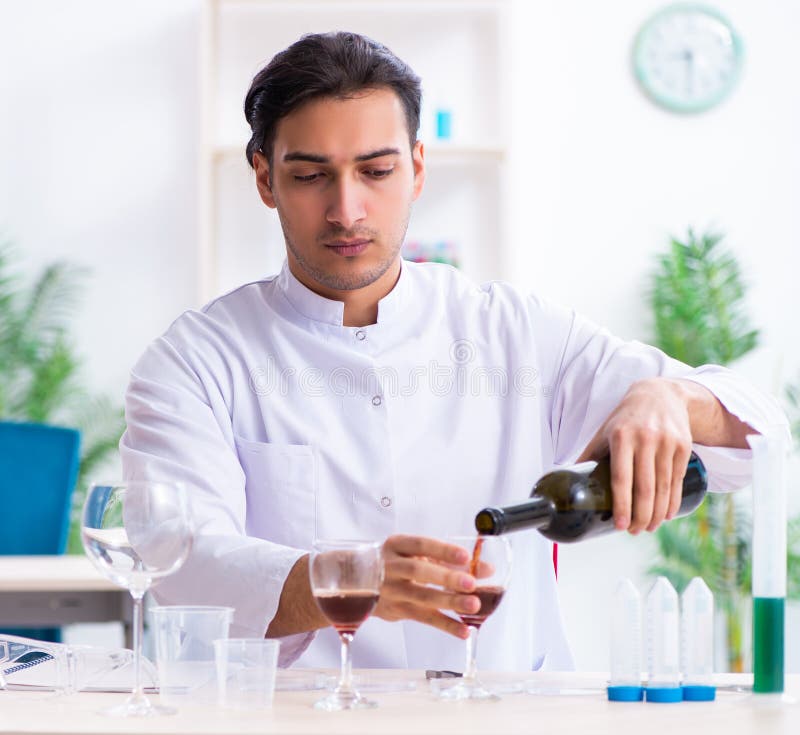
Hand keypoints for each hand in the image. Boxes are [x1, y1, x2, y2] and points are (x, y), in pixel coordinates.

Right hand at [374, 534, 479, 638]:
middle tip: (471, 583)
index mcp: (396, 546)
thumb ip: (449, 560)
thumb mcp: (415, 554)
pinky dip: (445, 625)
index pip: (420, 545)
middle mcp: (390, 567)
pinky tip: (463, 630)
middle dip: (446, 578)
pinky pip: (423, 619)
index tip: (465, 557)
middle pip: (418, 572)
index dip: (442, 550)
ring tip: (473, 605)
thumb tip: (487, 570)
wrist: (357, 582)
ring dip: (449, 603)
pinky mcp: (396, 611)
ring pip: (421, 597)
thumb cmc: (394, 564)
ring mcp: (391, 591)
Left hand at [576, 378, 692, 533]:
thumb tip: (567, 482)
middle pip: (645, 487)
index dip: (621, 505)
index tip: (620, 526)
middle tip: (635, 532)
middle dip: (641, 516)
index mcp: (620, 437)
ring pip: (664, 487)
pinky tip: (667, 514)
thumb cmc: (626, 418)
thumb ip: (589, 456)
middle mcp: (645, 439)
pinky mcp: (683, 446)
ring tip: (649, 528)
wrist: (660, 395)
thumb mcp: (604, 432)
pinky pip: (678, 480)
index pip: (621, 478)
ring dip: (657, 513)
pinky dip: (673, 501)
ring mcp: (666, 442)